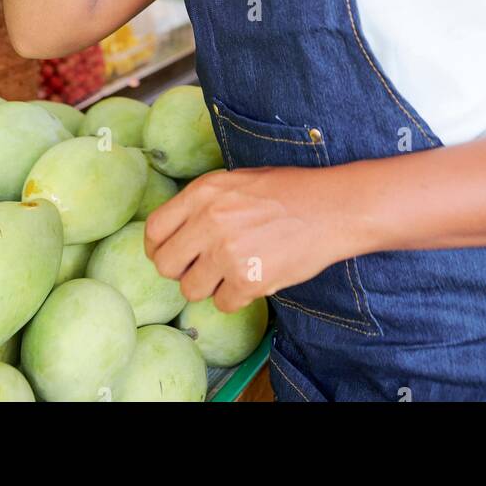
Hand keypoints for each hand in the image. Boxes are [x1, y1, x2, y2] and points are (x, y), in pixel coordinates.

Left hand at [143, 165, 346, 312]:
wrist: (331, 208)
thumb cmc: (288, 192)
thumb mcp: (236, 181)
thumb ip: (203, 203)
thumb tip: (175, 231)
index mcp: (203, 192)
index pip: (153, 230)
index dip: (158, 248)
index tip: (170, 255)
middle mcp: (209, 221)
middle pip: (166, 265)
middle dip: (181, 271)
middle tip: (203, 268)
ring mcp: (228, 252)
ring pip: (191, 290)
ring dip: (210, 286)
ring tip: (234, 271)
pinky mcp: (248, 280)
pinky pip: (223, 304)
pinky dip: (236, 298)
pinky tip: (255, 278)